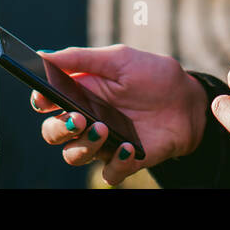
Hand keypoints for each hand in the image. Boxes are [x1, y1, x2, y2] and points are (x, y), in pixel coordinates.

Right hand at [30, 44, 208, 185]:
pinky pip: (108, 173)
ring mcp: (104, 142)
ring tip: (103, 129)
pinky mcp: (124, 161)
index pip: (46, 101)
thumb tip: (43, 56)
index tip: (45, 97)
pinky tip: (128, 147)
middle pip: (52, 132)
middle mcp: (86, 119)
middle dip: (58, 128)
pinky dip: (114, 164)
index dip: (40, 100)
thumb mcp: (119, 59)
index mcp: (80, 92)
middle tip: (77, 118)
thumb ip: (82, 58)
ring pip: (74, 155)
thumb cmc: (152, 75)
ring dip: (82, 146)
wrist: (189, 101)